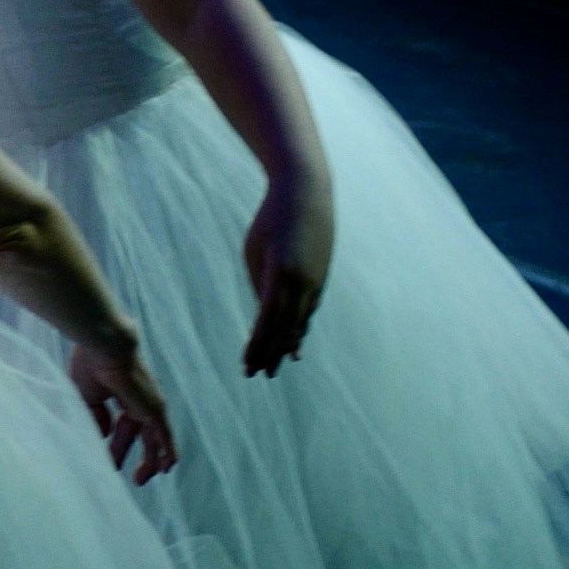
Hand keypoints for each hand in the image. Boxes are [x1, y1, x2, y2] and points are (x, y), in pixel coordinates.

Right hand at [68, 339, 178, 485]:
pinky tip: (166, 469)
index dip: (113, 441)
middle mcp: (138, 400)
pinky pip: (166, 437)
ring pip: (153, 438)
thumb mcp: (87, 398)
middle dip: (124, 450)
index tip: (104, 458)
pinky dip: (167, 453)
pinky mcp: (156, 412)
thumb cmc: (91, 366)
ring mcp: (149, 406)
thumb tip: (103, 434)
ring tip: (141, 479)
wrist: (106, 348)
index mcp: (121, 393)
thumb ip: (96, 417)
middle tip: (117, 470)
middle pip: (134, 432)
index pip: (120, 422)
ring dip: (149, 459)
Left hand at [239, 182, 335, 378]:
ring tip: (276, 366)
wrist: (308, 193)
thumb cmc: (271, 219)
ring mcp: (316, 280)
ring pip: (300, 321)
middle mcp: (302, 281)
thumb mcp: (254, 250)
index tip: (247, 365)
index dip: (257, 346)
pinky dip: (300, 327)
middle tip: (260, 375)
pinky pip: (309, 309)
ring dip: (286, 344)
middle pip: (284, 327)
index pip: (266, 320)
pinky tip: (295, 343)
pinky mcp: (321, 277)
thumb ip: (258, 284)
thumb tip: (264, 314)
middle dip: (271, 353)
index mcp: (280, 273)